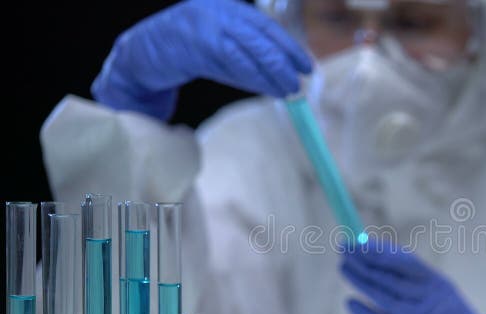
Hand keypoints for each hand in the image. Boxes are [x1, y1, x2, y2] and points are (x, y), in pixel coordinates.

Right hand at [91, 0, 312, 120]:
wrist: (137, 59)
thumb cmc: (179, 56)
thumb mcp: (217, 52)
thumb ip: (244, 59)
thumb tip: (279, 78)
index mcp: (224, 7)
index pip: (264, 25)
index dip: (287, 46)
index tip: (305, 65)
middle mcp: (216, 10)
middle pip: (260, 34)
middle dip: (284, 59)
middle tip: (301, 80)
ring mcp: (205, 23)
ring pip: (249, 49)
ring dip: (272, 73)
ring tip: (289, 90)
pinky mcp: (195, 42)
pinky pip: (233, 60)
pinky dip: (253, 76)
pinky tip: (267, 88)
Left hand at [340, 240, 485, 313]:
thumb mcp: (438, 290)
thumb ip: (411, 274)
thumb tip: (376, 251)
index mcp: (437, 283)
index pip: (404, 261)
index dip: (378, 250)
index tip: (358, 240)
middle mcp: (430, 300)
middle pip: (390, 277)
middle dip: (364, 261)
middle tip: (344, 249)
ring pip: (384, 297)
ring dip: (360, 280)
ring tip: (343, 267)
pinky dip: (366, 313)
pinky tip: (350, 302)